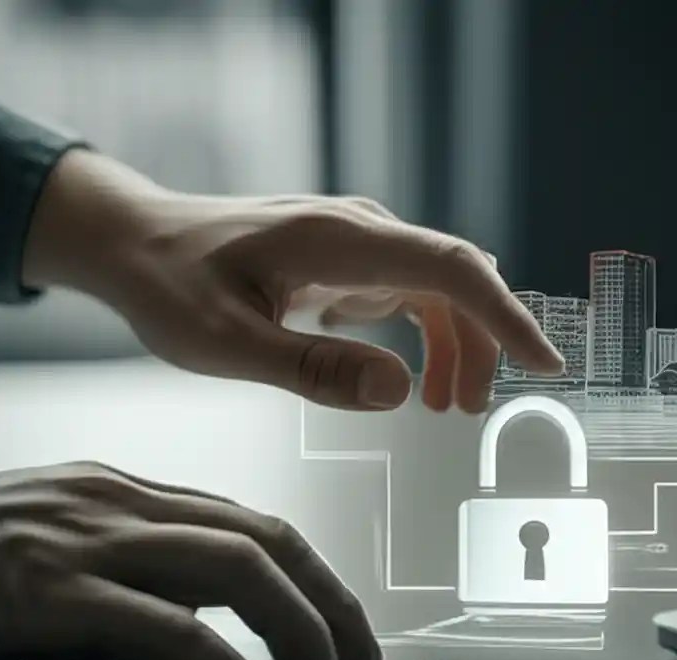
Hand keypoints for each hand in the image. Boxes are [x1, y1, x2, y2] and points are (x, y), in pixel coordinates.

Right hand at [0, 461, 381, 659]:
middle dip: (327, 597)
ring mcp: (81, 540)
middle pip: (262, 537)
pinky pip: (171, 630)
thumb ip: (121, 580)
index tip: (341, 616)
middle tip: (359, 655)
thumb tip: (204, 635)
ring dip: (302, 624)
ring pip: (236, 567)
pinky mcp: (47, 591)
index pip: (244, 522)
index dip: (307, 572)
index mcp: (114, 494)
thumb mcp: (46, 559)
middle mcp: (111, 503)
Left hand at [22, 150, 563, 412]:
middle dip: (482, 344)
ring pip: (437, 289)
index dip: (505, 316)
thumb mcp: (225, 343)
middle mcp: (359, 230)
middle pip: (455, 279)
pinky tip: (410, 378)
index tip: (542, 362)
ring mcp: (356, 241)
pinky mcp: (347, 257)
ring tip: (447, 407)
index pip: (449, 269)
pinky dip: (426, 336)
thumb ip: (313, 369)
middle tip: (472, 412)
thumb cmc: (169, 286)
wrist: (133, 242)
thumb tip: (399, 392)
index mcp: (338, 240)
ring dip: (455, 345)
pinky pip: (409, 293)